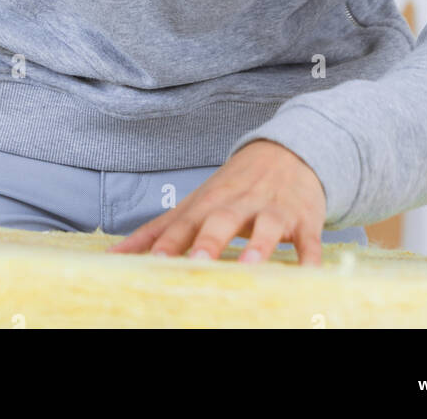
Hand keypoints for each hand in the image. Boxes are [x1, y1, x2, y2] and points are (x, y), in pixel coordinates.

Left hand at [107, 139, 326, 265]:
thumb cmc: (232, 188)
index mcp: (208, 203)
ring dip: (258, 246)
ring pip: (267, 227)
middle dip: (209, 240)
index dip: (166, 243)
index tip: (149, 263)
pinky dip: (310, 257)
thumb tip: (115, 255)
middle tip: (196, 262)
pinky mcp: (304, 220)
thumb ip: (159, 232)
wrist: (288, 152)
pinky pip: (309, 240)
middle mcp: (239, 204)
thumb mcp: (195, 204)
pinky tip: (308, 274)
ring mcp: (273, 211)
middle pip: (222, 219)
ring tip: (249, 267)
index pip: (183, 224)